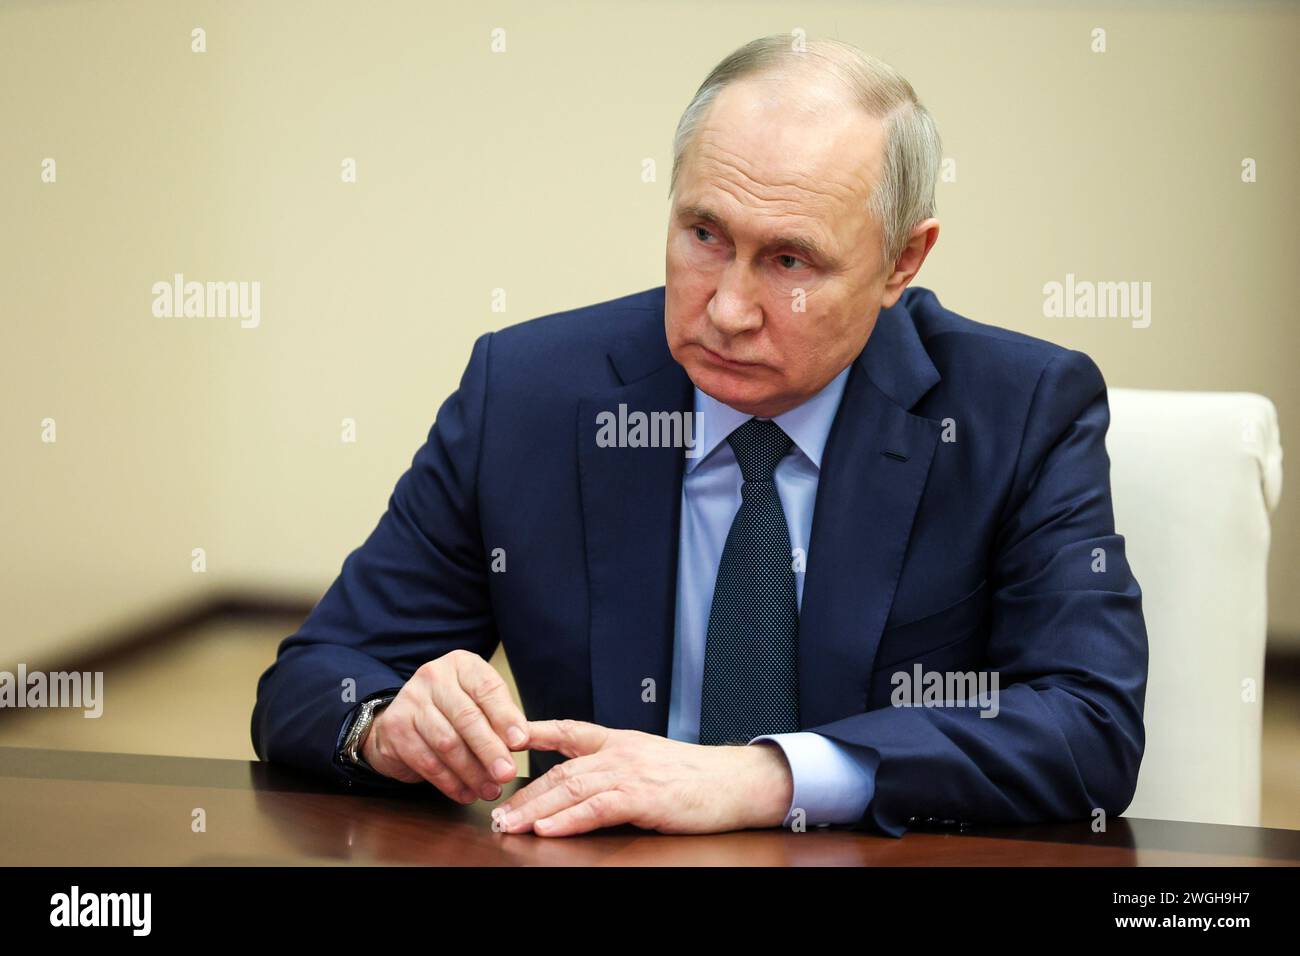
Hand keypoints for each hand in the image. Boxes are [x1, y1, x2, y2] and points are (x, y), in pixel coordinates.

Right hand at [361, 649, 527, 801]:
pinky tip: (466, 792)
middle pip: (467, 717)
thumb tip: (523, 742)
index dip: (506, 717)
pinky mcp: (395, 729)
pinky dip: (450, 782)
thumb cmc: (453, 710)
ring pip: (447, 743)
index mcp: (462, 665)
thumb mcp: (480, 703)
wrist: (404, 718)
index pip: (487, 688)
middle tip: (506, 774)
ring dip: (471, 772)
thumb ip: (501, 719)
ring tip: (489, 789)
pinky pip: (427, 761)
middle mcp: (433, 676)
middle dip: (490, 750)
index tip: (521, 742)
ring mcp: (410, 701)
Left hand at [491, 719, 793, 835]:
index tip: (508, 737)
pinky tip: (547, 829)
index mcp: (620, 740)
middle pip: (561, 770)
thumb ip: (618, 763)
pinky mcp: (642, 797)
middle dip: (525, 793)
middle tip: (497, 811)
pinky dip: (568, 819)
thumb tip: (585, 780)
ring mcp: (630, 772)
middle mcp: (620, 752)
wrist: (735, 781)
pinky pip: (597, 808)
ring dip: (536, 809)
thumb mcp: (651, 759)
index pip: (571, 729)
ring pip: (571, 788)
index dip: (538, 731)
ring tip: (510, 825)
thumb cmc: (695, 777)